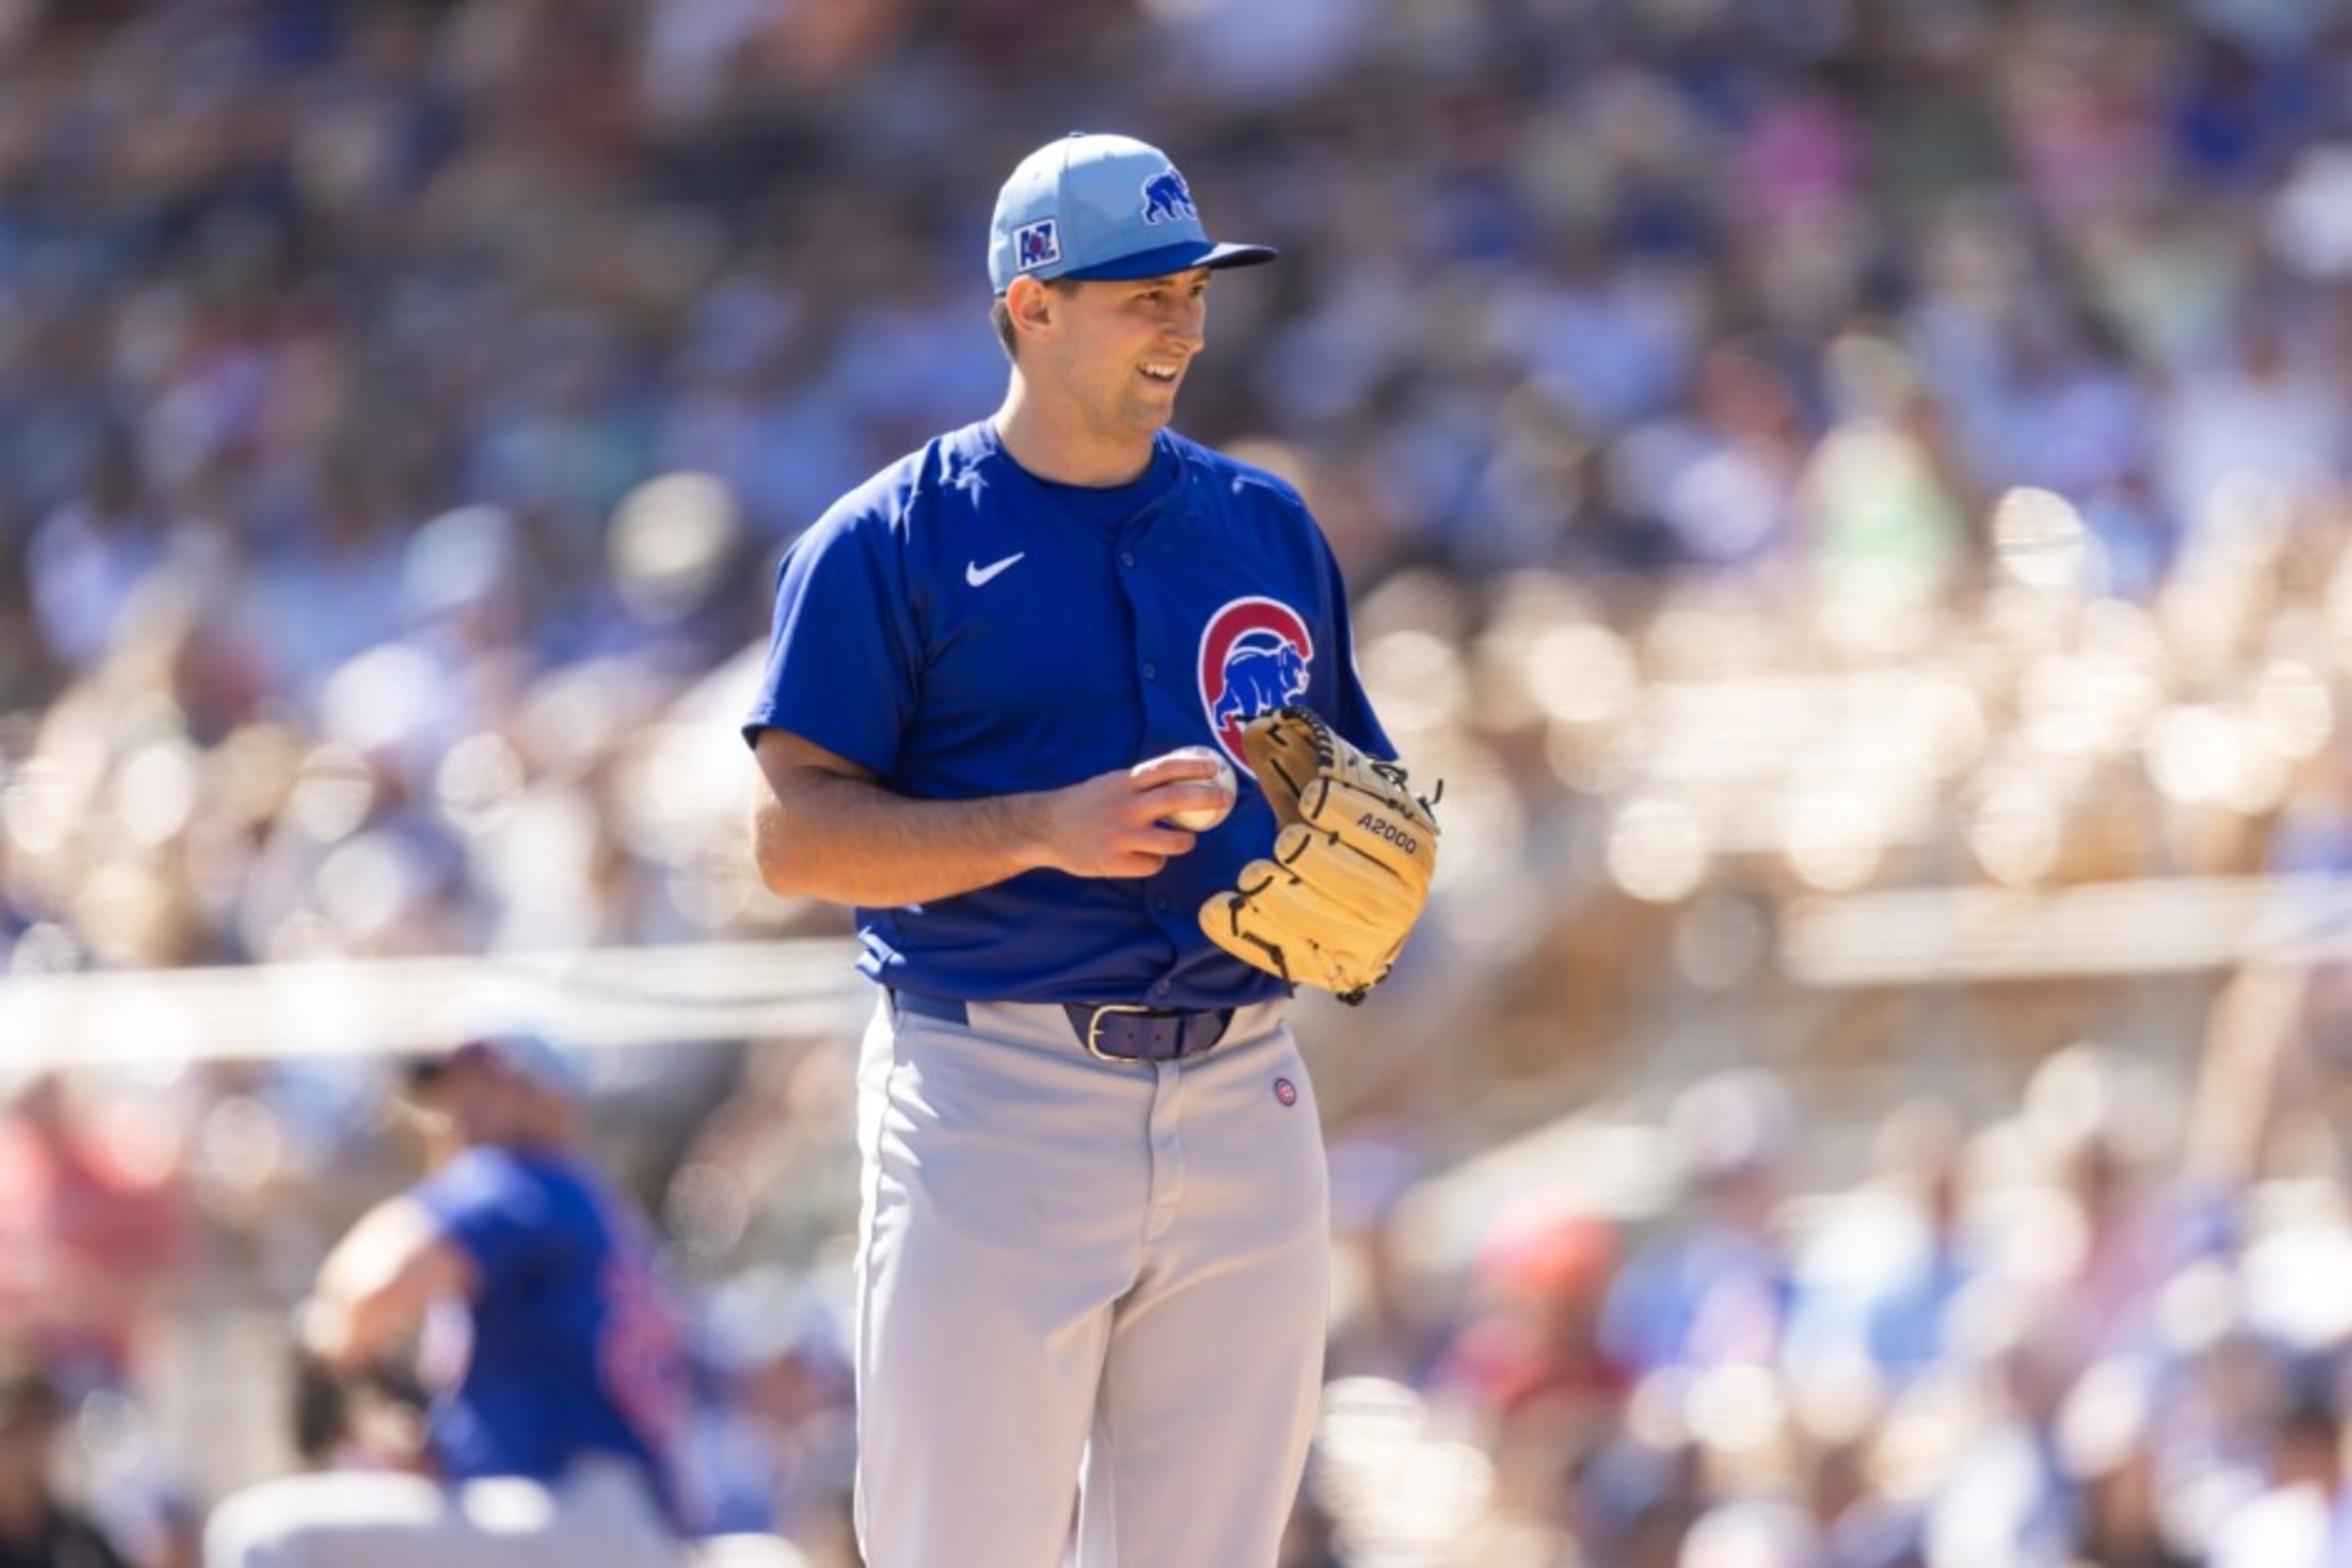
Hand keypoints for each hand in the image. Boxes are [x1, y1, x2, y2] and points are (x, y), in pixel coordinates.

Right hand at [1034, 752, 1233, 877]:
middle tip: (1224, 800)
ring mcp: (1121, 836)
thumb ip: (1141, 783)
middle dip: (1207, 798)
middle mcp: (1125, 807)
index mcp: (1123, 783)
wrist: (1045, 829)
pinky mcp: (1115, 862)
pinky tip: (1149, 856)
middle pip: (1176, 799)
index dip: (1194, 766)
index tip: (1216, 767)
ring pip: (1173, 841)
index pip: (1166, 768)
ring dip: (1186, 841)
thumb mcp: (1111, 783)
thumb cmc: (1085, 804)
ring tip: (1186, 840)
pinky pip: (1153, 864)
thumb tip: (1183, 776)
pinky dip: (1156, 860)